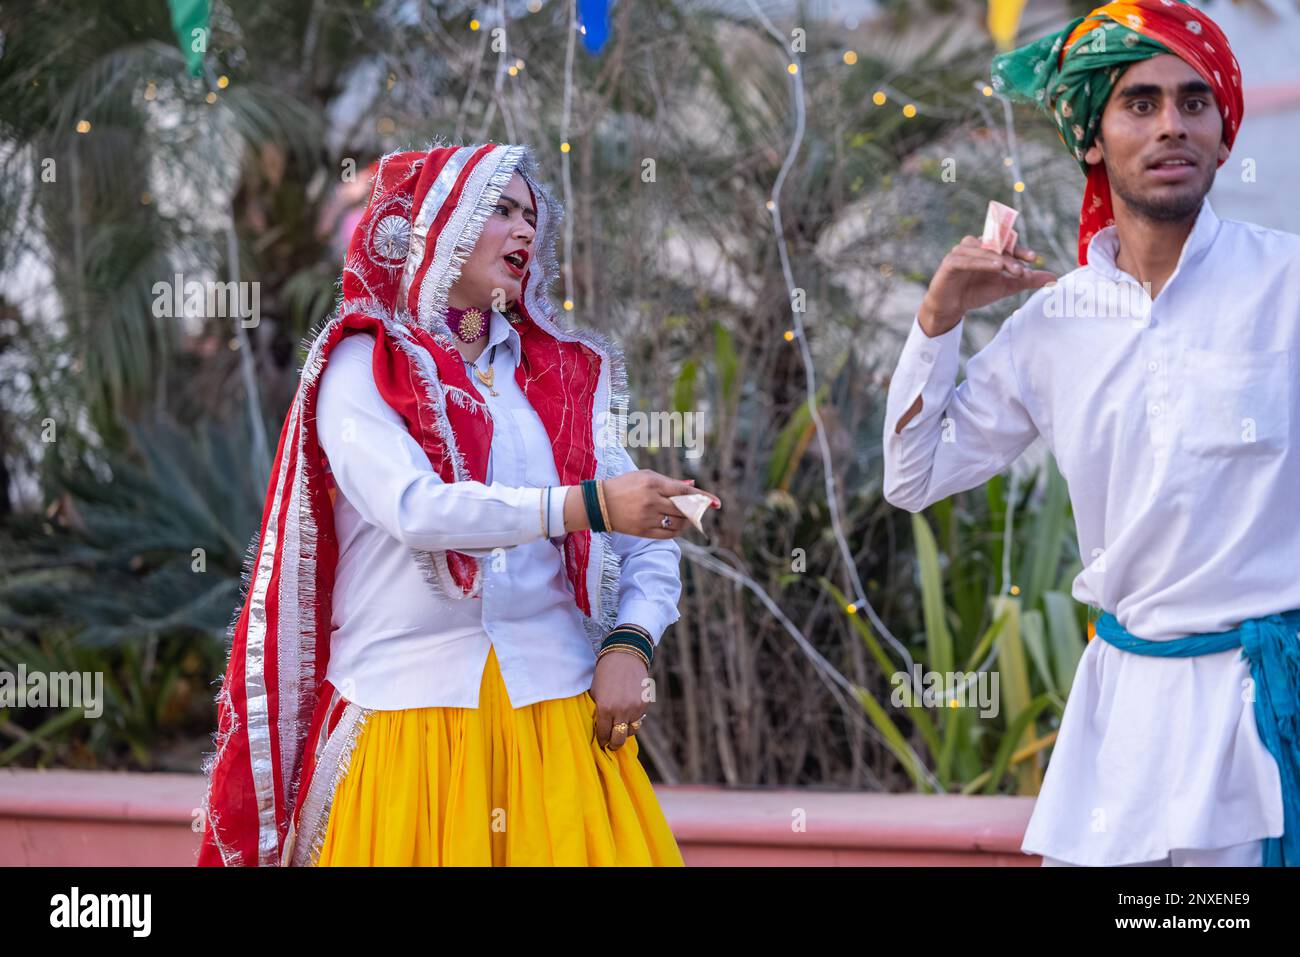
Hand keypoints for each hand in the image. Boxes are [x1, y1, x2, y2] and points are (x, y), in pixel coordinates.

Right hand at [563, 471, 720, 538]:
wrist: (600, 503)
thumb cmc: (625, 485)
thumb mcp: (646, 476)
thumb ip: (670, 482)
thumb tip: (692, 485)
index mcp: (654, 483)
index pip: (685, 492)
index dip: (703, 498)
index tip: (716, 503)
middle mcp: (652, 500)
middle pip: (685, 509)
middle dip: (696, 510)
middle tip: (700, 510)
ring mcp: (647, 517)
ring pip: (678, 523)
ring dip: (687, 522)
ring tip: (687, 517)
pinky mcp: (643, 530)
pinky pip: (668, 534)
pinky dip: (677, 531)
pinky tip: (678, 526)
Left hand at [590, 649, 650, 750]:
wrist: (625, 655)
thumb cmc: (605, 673)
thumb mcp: (595, 692)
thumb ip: (597, 710)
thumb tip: (598, 725)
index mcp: (605, 708)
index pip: (603, 734)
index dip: (601, 740)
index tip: (601, 743)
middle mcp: (621, 711)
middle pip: (619, 739)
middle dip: (614, 744)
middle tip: (611, 744)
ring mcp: (635, 708)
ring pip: (632, 731)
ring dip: (625, 731)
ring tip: (620, 728)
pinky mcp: (644, 704)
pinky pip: (639, 719)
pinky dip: (633, 719)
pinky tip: (627, 713)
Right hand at [918, 237, 1055, 337]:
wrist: (951, 307)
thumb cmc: (976, 292)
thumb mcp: (1006, 286)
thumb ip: (1027, 280)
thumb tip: (1054, 277)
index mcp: (988, 248)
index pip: (1007, 243)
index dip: (1020, 249)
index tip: (1034, 259)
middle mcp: (975, 245)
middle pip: (996, 245)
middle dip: (1011, 256)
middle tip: (1022, 271)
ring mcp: (961, 252)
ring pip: (983, 251)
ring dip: (998, 259)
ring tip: (1011, 270)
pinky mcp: (950, 262)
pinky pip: (967, 259)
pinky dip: (981, 262)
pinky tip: (994, 267)